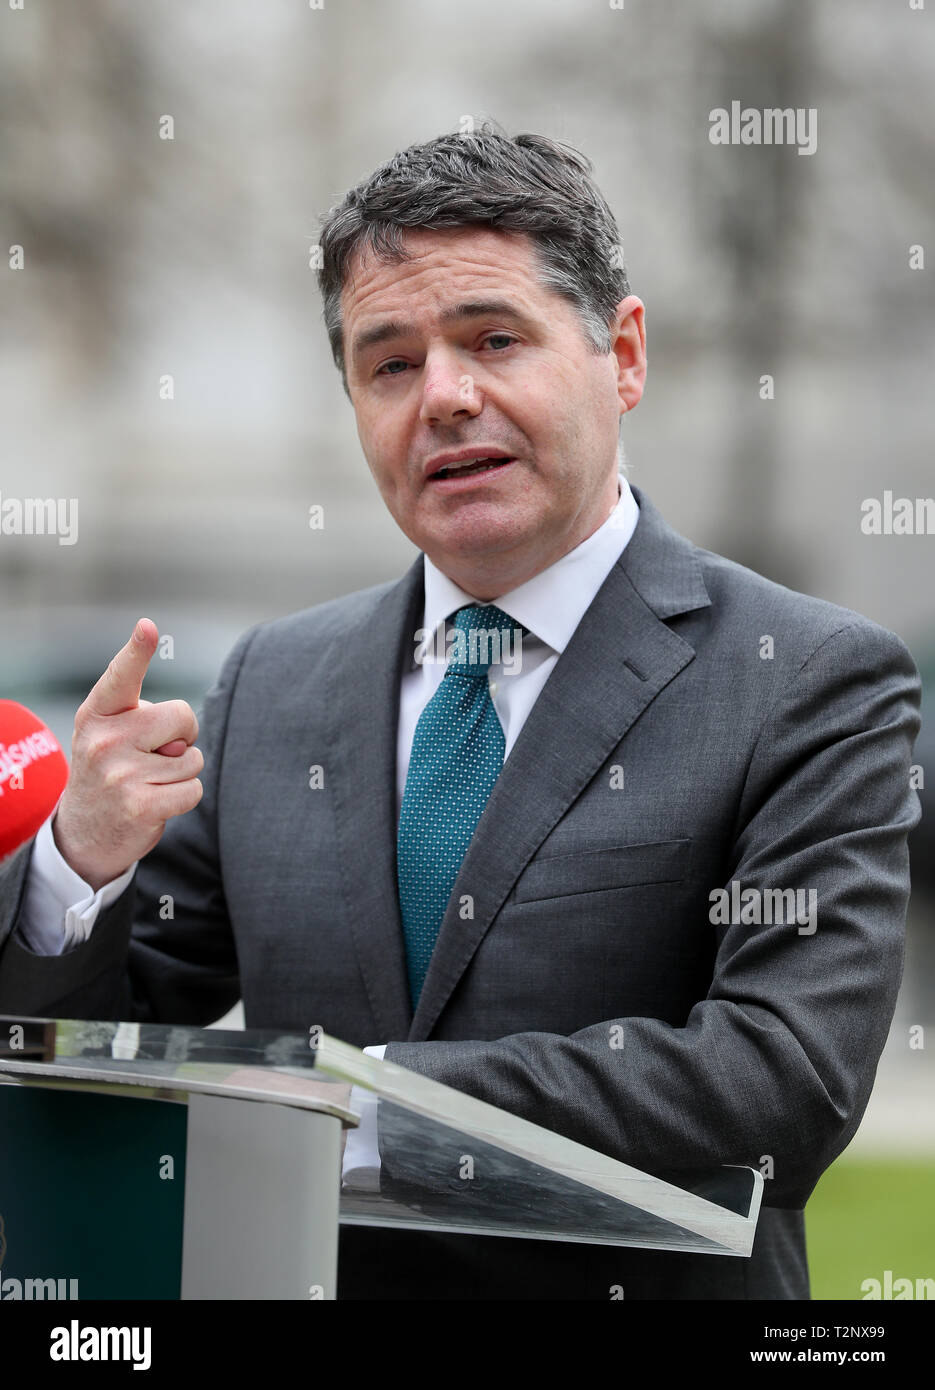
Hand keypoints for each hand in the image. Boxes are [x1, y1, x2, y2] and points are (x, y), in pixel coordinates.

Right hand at [52, 618, 204, 891]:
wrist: (85, 831)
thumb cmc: (111, 769)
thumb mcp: (110, 735)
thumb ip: (142, 720)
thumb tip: (181, 744)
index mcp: (97, 714)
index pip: (120, 676)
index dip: (137, 651)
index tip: (148, 627)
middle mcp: (104, 741)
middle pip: (182, 717)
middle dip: (184, 735)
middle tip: (157, 754)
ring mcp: (120, 775)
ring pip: (192, 759)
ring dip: (182, 772)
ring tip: (149, 781)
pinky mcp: (140, 806)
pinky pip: (194, 789)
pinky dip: (185, 796)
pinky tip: (157, 802)